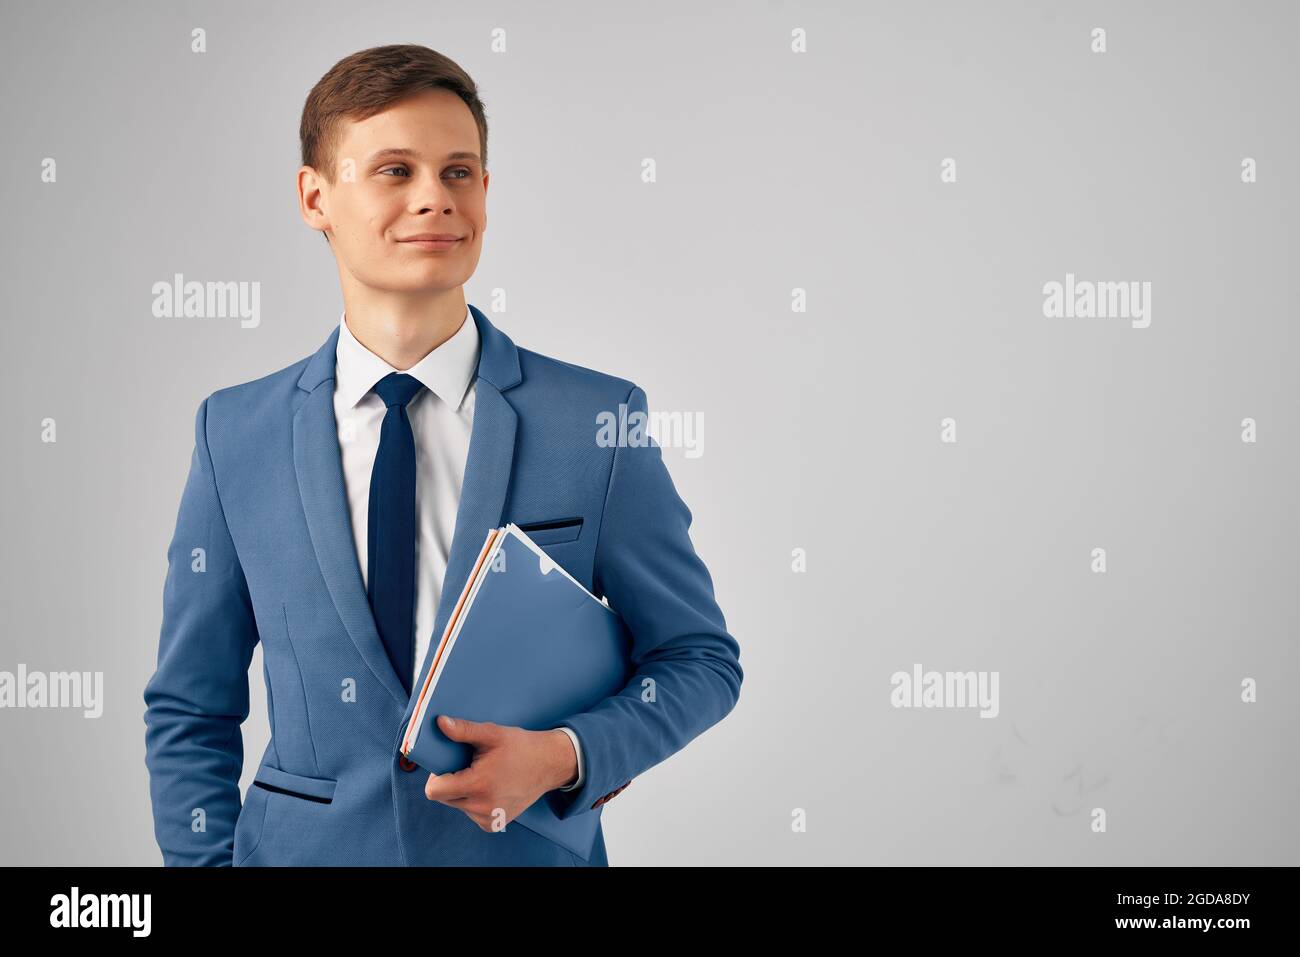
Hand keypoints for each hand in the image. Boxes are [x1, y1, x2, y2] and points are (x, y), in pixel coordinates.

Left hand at [424, 715, 578, 831]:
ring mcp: (489, 819)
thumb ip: (464, 730)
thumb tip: (440, 723)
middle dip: (452, 782)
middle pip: (445, 798)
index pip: (434, 791)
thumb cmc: (521, 747)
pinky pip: (471, 813)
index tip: (450, 765)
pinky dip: (475, 802)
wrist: (549, 765)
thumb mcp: (492, 734)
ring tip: (485, 776)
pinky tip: (491, 788)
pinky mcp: (494, 825)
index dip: (437, 776)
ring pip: (458, 806)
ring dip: (464, 792)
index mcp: (478, 785)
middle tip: (471, 766)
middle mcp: (482, 807)